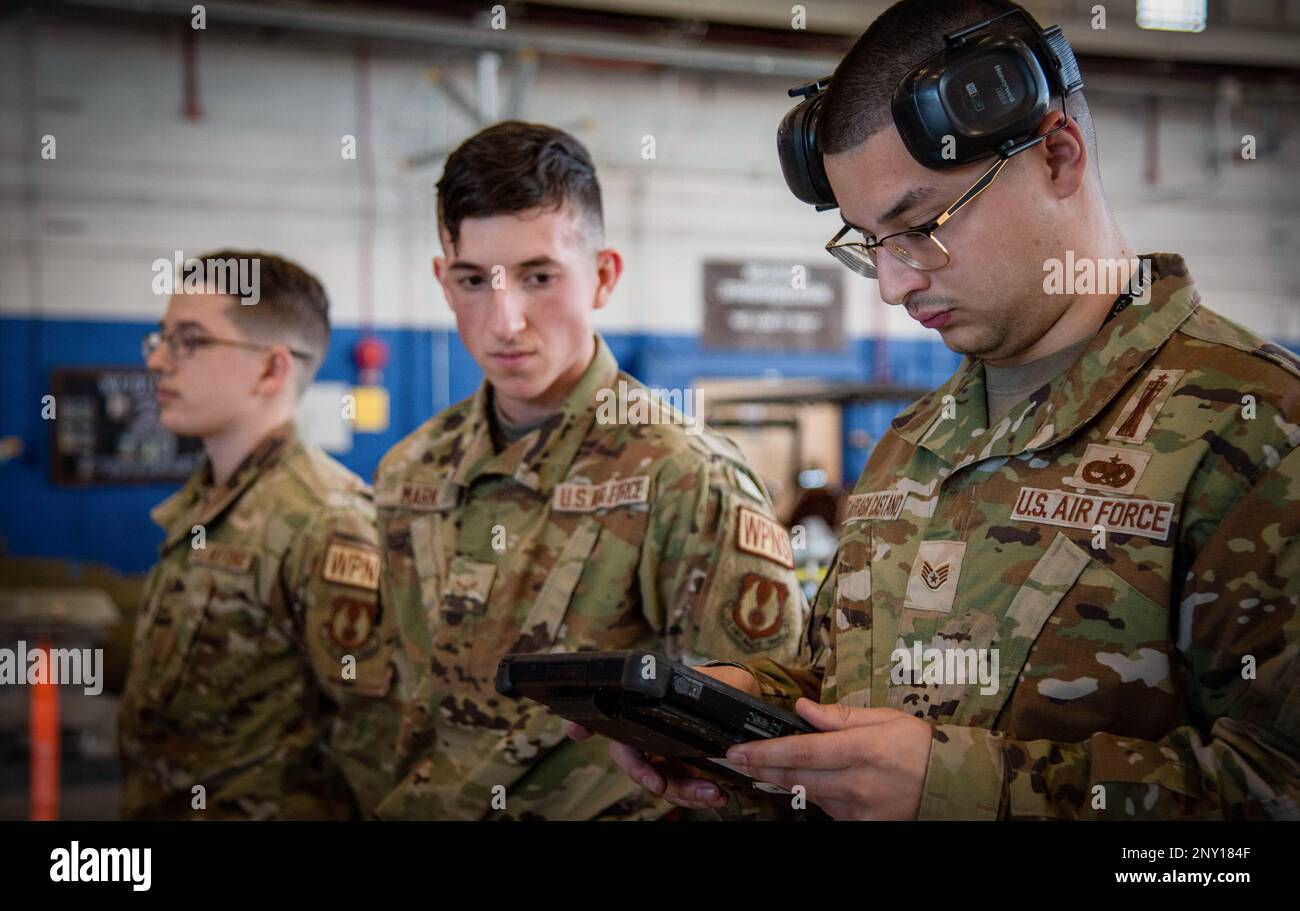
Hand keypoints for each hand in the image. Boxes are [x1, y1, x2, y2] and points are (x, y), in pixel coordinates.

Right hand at [562, 664, 760, 810]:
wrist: (745, 697)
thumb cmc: (723, 684)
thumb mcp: (712, 681)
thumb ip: (694, 683)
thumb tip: (689, 685)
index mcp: (649, 705)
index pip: (612, 715)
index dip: (586, 722)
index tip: (575, 730)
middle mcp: (650, 731)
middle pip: (634, 759)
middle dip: (644, 774)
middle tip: (659, 783)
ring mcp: (665, 753)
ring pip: (660, 780)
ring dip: (682, 792)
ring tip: (710, 792)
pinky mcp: (684, 768)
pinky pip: (680, 789)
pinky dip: (695, 796)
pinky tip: (715, 796)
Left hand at [723, 700, 932, 819]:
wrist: (951, 784)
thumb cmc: (917, 745)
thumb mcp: (883, 718)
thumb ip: (839, 716)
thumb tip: (802, 708)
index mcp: (860, 750)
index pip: (800, 752)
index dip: (764, 753)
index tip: (738, 750)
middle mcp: (855, 783)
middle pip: (795, 777)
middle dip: (761, 768)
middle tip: (736, 759)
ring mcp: (857, 809)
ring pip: (808, 794)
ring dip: (787, 780)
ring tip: (773, 764)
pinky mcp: (860, 825)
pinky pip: (828, 809)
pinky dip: (817, 793)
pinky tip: (821, 781)